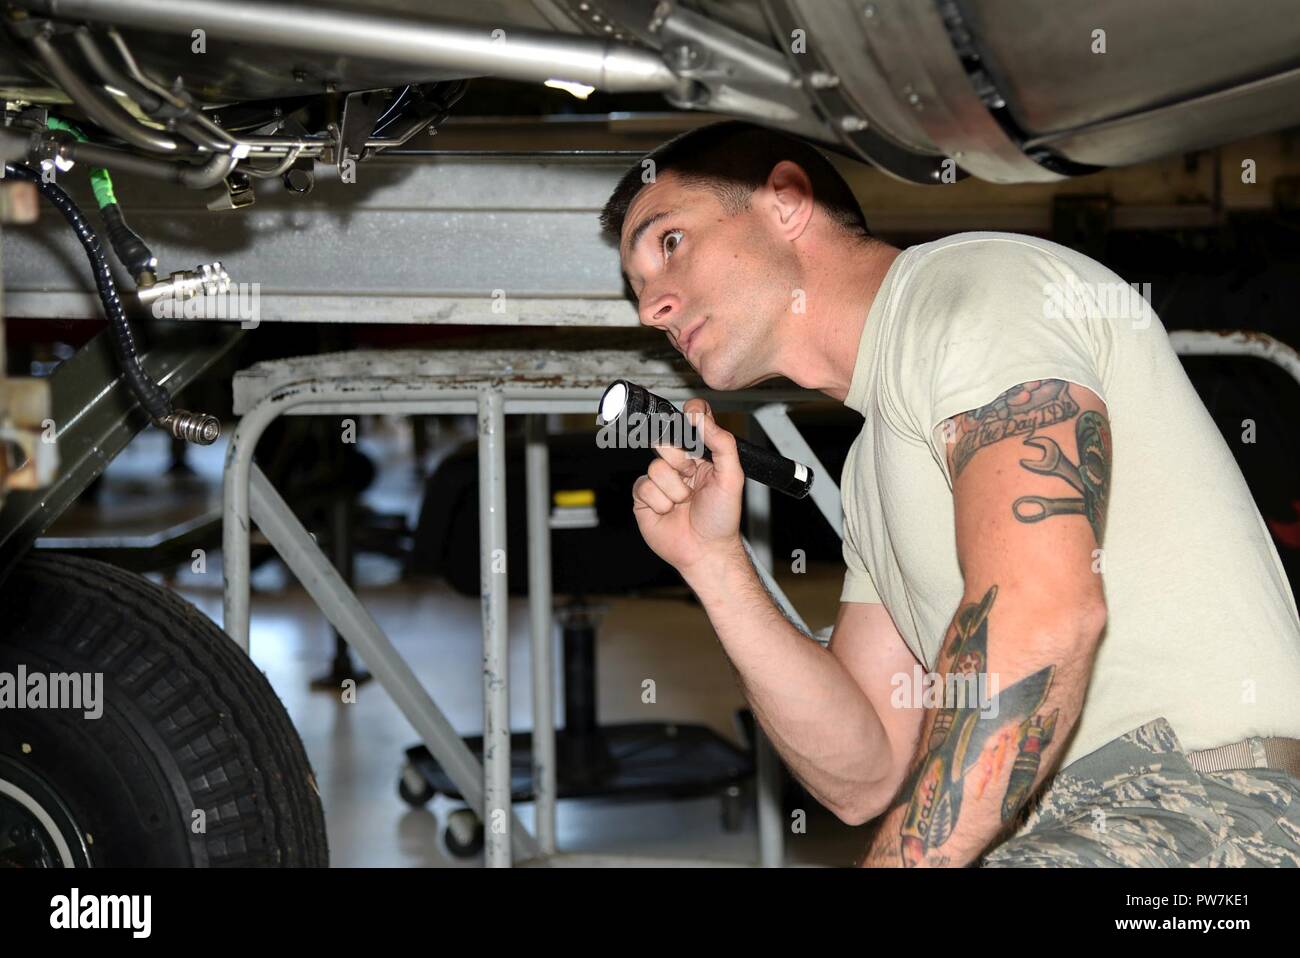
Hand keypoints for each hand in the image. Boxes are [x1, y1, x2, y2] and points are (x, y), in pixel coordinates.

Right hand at [632, 398, 745, 575]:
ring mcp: (660, 480)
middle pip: (666, 441)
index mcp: (701, 455)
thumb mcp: (732, 477)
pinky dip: (660, 502)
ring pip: (655, 466)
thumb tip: (702, 418)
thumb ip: (722, 444)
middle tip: (691, 477)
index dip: (689, 416)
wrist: (705, 550)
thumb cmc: (721, 518)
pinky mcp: (643, 497)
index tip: (691, 414)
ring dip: (674, 490)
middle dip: (680, 461)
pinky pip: (643, 486)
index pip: (691, 423)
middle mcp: (679, 464)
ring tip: (684, 503)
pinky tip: (669, 512)